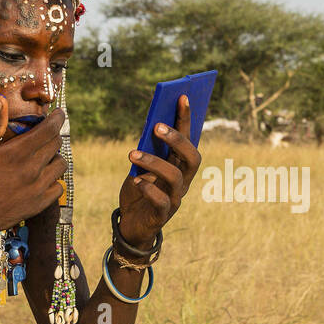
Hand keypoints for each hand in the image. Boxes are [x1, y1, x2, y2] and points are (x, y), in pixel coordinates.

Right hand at [0, 95, 68, 237]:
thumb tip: (1, 99)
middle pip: (56, 145)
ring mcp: (38, 189)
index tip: (59, 114)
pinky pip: (58, 187)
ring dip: (54, 157)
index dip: (57, 119)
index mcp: (16, 153)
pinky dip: (53, 180)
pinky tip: (40, 178)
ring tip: (40, 157)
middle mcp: (32, 170)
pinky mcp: (39, 204)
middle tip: (43, 135)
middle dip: (52, 135)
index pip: (49, 130)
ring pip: (60, 165)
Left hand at [118, 96, 201, 248]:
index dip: (187, 119)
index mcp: (180, 167)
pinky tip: (135, 180)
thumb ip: (147, 150)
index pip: (189, 139)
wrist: (131, 226)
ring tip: (132, 154)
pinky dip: (148, 188)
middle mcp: (183, 181)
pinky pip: (161, 201)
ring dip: (154, 162)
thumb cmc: (138, 191)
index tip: (181, 96)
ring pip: (175, 177)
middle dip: (177, 140)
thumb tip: (150, 126)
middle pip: (192, 158)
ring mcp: (175, 199)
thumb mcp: (140, 167)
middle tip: (156, 126)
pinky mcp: (162, 215)